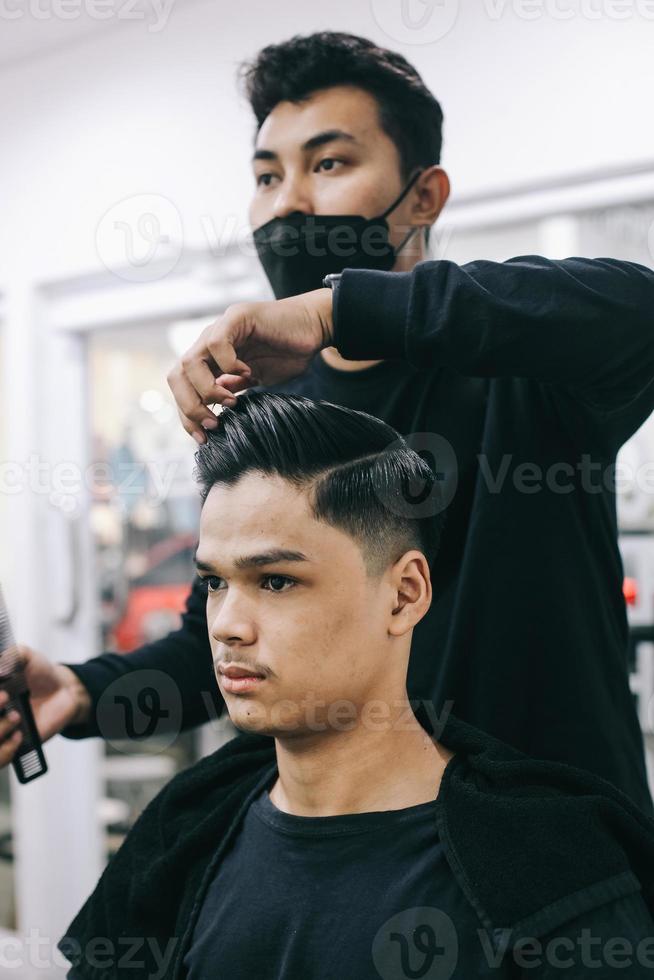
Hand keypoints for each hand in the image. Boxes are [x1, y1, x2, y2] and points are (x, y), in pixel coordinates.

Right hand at [0, 646, 91, 768]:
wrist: (64, 691)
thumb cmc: (39, 672)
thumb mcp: (24, 656)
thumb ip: (11, 656)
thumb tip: (0, 671)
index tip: (1, 691)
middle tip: (6, 697)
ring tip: (17, 716)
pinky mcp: (10, 749)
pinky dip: (6, 751)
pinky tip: (20, 735)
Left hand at [167, 287, 333, 442]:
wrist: (314, 326)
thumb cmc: (289, 352)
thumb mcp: (256, 379)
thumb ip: (232, 389)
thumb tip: (210, 411)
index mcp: (211, 359)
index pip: (182, 387)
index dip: (187, 415)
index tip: (204, 438)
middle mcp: (209, 343)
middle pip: (176, 376)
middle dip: (189, 407)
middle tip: (213, 424)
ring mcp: (220, 328)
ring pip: (190, 362)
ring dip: (206, 390)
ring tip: (230, 402)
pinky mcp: (236, 317)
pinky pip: (216, 343)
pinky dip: (228, 365)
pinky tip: (247, 373)